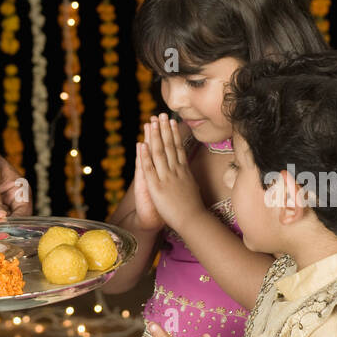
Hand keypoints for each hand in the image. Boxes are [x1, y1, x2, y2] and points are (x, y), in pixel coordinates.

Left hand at [134, 115, 206, 232]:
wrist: (192, 221)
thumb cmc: (194, 208)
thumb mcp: (193, 187)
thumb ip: (189, 177)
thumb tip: (188, 169)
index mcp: (184, 170)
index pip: (178, 147)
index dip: (174, 133)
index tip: (171, 121)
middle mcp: (176, 171)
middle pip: (169, 146)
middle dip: (163, 129)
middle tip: (160, 114)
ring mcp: (166, 178)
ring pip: (159, 153)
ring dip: (154, 136)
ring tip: (151, 122)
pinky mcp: (157, 187)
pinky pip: (150, 168)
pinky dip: (145, 156)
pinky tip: (142, 145)